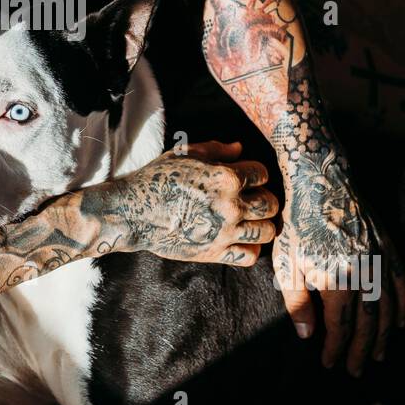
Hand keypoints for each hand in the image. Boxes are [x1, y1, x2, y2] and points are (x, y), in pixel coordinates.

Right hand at [105, 140, 277, 264]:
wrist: (133, 211)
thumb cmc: (157, 178)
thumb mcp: (185, 154)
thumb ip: (216, 150)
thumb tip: (240, 149)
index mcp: (225, 178)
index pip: (262, 174)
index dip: (256, 173)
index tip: (249, 177)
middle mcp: (229, 206)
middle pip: (270, 205)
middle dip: (266, 200)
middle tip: (255, 200)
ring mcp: (223, 232)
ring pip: (266, 231)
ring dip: (263, 224)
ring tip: (252, 220)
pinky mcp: (214, 252)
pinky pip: (249, 255)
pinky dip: (251, 248)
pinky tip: (242, 240)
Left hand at [273, 161, 404, 375]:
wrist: (322, 183)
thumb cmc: (298, 224)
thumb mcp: (287, 264)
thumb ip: (298, 302)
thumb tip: (307, 336)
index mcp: (337, 280)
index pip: (340, 326)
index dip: (337, 348)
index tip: (331, 363)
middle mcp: (363, 273)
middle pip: (367, 322)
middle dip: (361, 349)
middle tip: (356, 369)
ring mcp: (379, 260)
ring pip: (387, 307)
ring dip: (384, 334)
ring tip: (377, 354)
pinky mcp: (387, 247)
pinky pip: (402, 282)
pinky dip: (404, 305)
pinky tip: (401, 322)